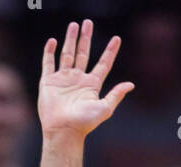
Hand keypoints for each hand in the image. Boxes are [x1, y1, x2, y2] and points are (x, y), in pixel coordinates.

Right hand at [39, 20, 133, 138]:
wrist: (63, 131)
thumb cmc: (84, 123)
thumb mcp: (104, 108)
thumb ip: (116, 95)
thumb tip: (131, 84)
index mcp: (91, 85)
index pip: (103, 64)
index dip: (110, 51)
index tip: (117, 39)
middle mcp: (77, 80)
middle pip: (83, 53)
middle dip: (85, 38)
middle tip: (88, 22)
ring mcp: (63, 80)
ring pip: (67, 54)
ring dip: (70, 40)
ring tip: (74, 25)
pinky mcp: (48, 82)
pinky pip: (48, 64)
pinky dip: (49, 52)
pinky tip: (53, 41)